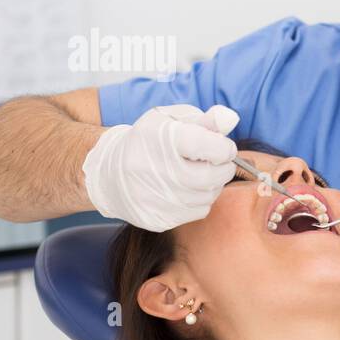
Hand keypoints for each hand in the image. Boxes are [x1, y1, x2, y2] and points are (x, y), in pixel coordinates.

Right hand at [83, 104, 239, 231]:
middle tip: (217, 161)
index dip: (224, 147)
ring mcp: (155, 198)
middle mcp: (154, 170)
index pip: (209, 147)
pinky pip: (199, 211)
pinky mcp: (158, 219)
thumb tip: (230, 120)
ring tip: (197, 173)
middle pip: (212, 176)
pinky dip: (200, 199)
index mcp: (158, 138)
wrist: (109, 174)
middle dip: (224, 168)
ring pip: (209, 195)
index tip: (222, 146)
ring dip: (212, 184)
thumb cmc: (148, 142)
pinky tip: (185, 189)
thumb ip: (204, 120)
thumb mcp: (170, 120)